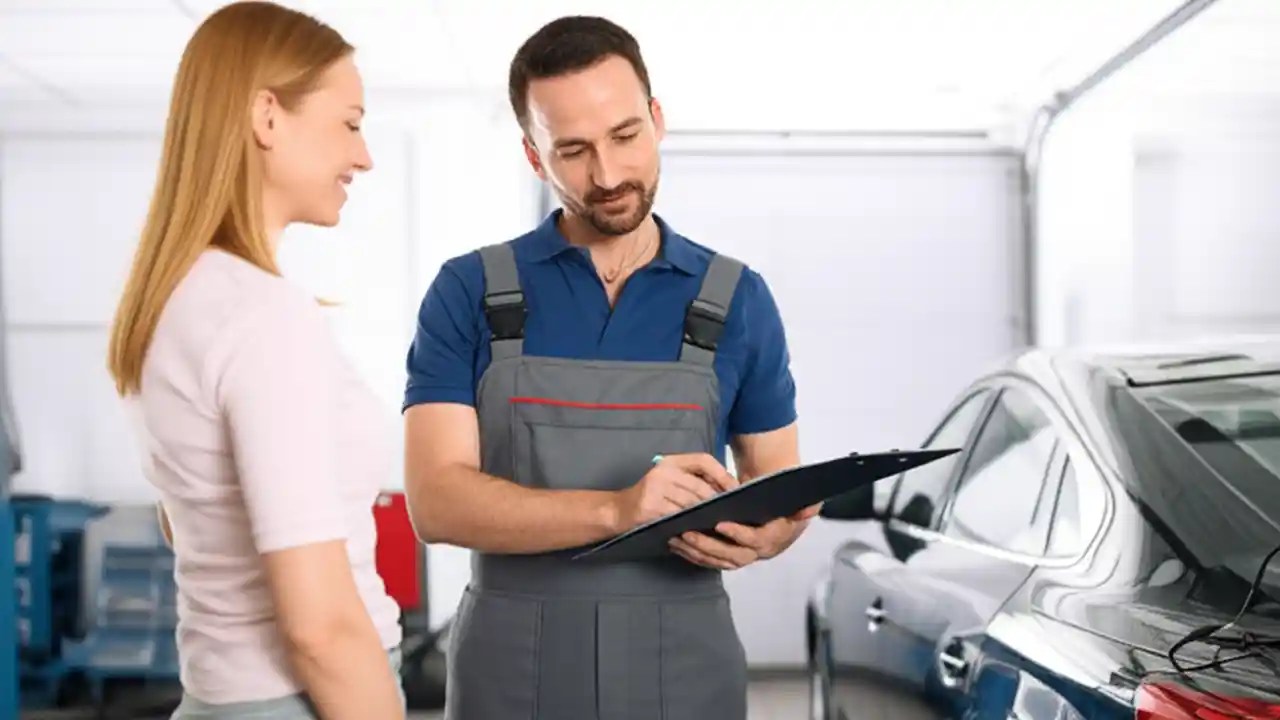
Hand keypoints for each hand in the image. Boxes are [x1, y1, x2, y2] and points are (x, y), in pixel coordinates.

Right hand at [611, 453, 737, 531]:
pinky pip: (678, 517)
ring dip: (705, 515)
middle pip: (700, 485)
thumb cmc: (650, 497)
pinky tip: (697, 530)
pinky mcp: (649, 507)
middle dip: (716, 501)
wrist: (619, 511)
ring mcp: (655, 489)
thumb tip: (726, 490)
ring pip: (691, 503)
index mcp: (670, 462)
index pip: (703, 460)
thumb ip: (692, 480)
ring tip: (716, 522)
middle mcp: (662, 471)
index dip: (722, 473)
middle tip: (728, 512)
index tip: (735, 488)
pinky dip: (690, 524)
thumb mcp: (669, 481)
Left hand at [669, 503, 820, 569]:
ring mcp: (741, 556)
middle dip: (708, 546)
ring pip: (717, 560)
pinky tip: (677, 542)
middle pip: (731, 555)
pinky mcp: (727, 556)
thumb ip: (805, 506)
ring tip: (676, 536)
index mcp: (773, 539)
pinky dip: (693, 554)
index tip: (720, 523)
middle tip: (687, 532)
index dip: (738, 534)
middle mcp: (756, 553)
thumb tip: (810, 508)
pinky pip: (709, 560)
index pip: (755, 540)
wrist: (779, 514)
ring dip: (696, 551)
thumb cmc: (784, 504)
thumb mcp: (800, 502)